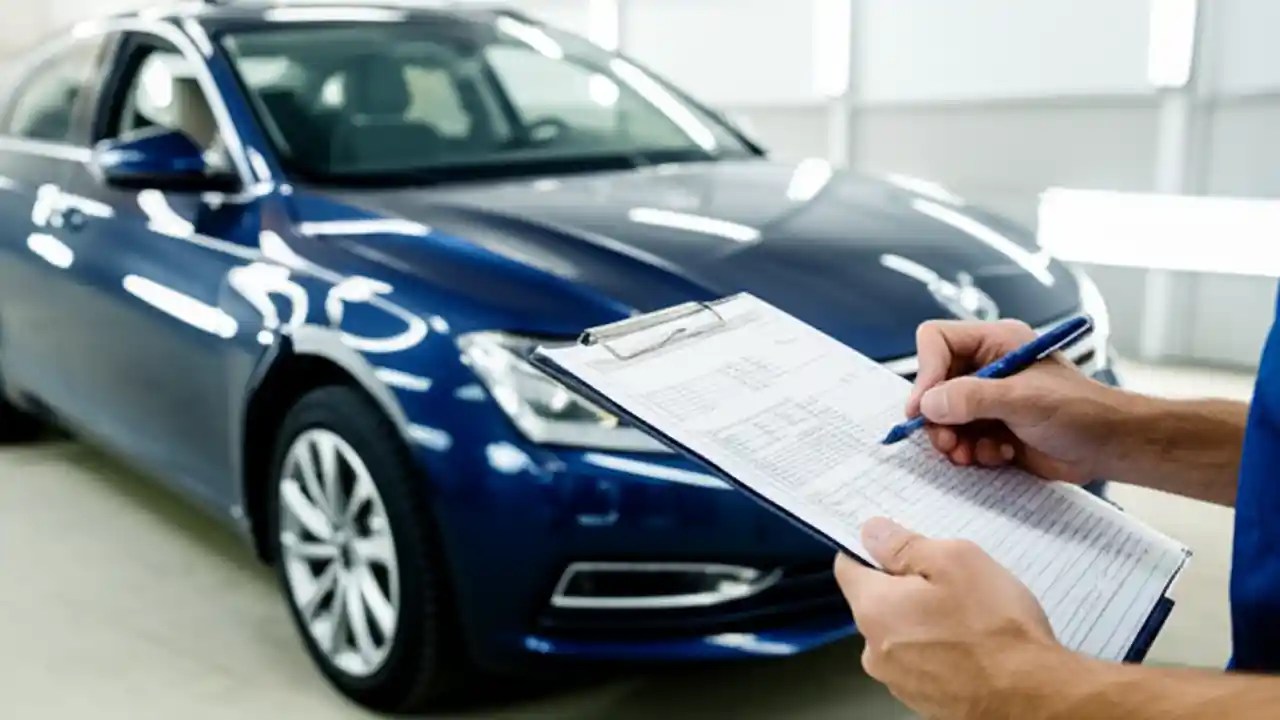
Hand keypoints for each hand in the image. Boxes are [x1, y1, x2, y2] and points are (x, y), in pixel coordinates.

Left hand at [835, 518, 1069, 719]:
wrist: (1034, 699)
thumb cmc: (995, 624)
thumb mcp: (956, 561)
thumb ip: (904, 545)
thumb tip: (870, 532)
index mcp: (873, 610)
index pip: (847, 567)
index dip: (871, 550)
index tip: (902, 547)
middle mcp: (873, 650)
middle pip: (875, 602)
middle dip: (903, 588)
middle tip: (948, 584)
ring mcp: (896, 681)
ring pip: (897, 633)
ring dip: (920, 621)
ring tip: (965, 619)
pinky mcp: (921, 701)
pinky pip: (918, 661)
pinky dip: (935, 650)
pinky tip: (969, 648)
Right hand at [908, 319, 1130, 482]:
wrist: (1110, 448)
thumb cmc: (1080, 412)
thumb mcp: (1024, 400)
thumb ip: (974, 398)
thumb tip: (929, 404)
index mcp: (994, 343)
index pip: (936, 341)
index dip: (926, 372)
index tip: (925, 407)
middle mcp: (986, 368)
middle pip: (934, 384)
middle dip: (938, 417)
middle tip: (946, 442)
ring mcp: (987, 400)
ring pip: (943, 416)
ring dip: (953, 440)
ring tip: (971, 455)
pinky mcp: (992, 429)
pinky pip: (961, 439)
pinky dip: (973, 452)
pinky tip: (999, 456)